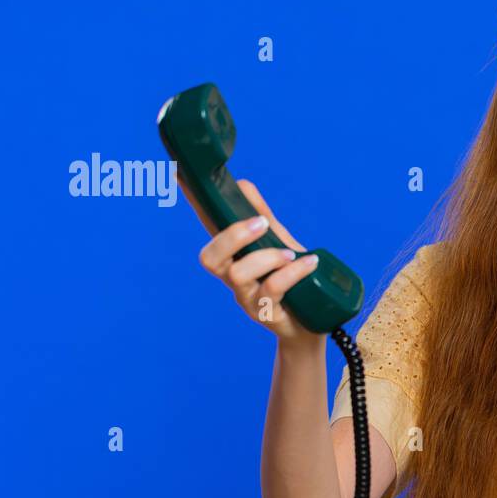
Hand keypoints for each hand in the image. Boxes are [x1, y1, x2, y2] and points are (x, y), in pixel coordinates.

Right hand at [195, 179, 320, 341]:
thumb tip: (242, 184)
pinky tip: (309, 263)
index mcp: (233, 257)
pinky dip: (292, 273)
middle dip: (232, 237)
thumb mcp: (278, 243)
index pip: (209, 228)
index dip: (196, 205)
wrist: (313, 322)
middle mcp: (233, 278)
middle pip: (210, 258)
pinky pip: (272, 290)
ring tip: (291, 254)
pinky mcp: (265, 314)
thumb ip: (261, 216)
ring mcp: (247, 298)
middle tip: (261, 224)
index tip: (183, 175)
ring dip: (267, 258)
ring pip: (239, 275)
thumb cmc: (292, 281)